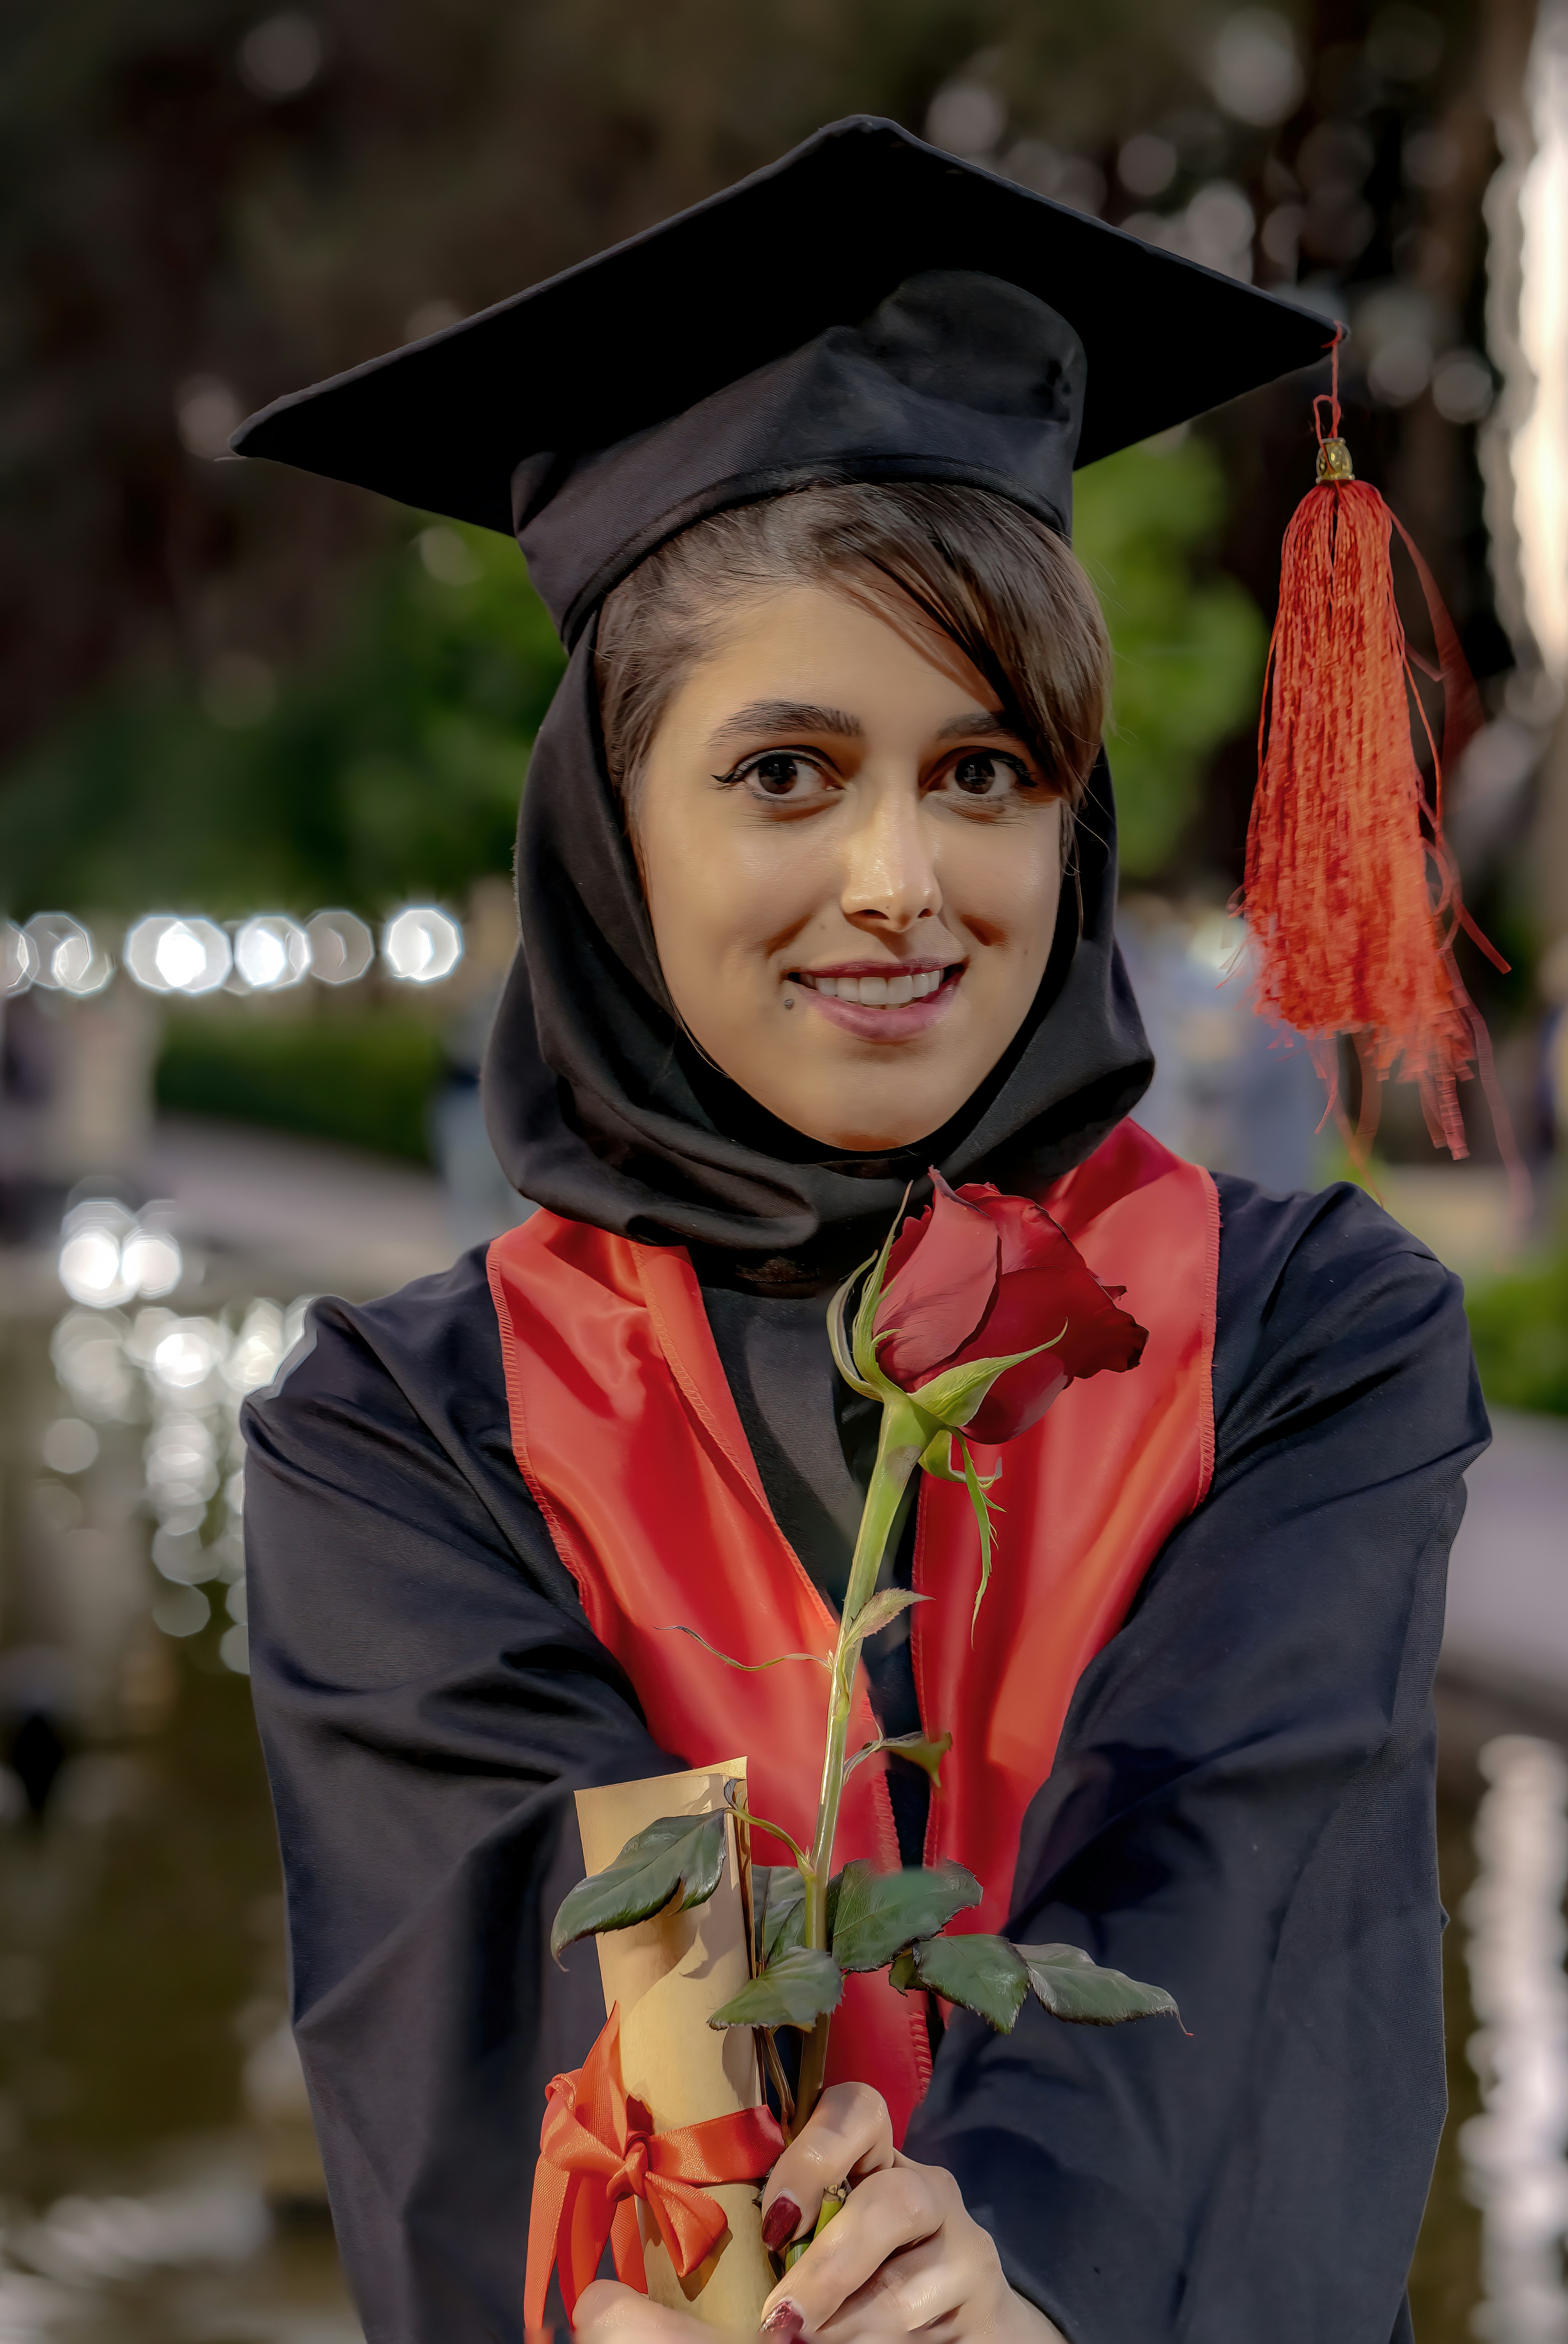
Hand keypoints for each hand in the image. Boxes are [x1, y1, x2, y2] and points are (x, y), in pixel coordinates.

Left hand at [756, 2082, 1064, 2343]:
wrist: (952, 2322)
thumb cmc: (856, 2277)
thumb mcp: (812, 2245)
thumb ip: (767, 2245)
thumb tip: (647, 2309)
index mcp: (873, 2158)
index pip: (858, 2110)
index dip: (814, 2155)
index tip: (774, 2221)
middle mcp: (926, 2189)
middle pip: (895, 2200)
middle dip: (831, 2267)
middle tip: (780, 2317)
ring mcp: (963, 2245)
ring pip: (907, 2284)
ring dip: (847, 2325)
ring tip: (800, 2343)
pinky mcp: (984, 2307)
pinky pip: (928, 2328)